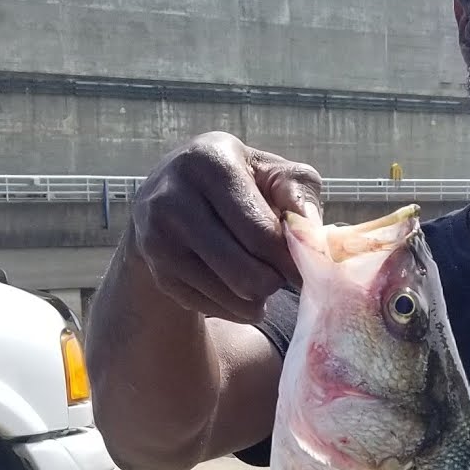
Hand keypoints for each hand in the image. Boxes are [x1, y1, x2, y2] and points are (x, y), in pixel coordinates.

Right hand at [128, 131, 322, 323]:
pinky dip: (235, 306)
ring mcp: (158, 237)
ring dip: (258, 298)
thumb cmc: (240, 181)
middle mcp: (173, 198)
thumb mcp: (272, 172)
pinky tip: (239, 287)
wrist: (173, 191)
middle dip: (276, 281)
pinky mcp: (155, 269)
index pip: (261, 232)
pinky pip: (210, 306)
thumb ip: (298, 196)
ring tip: (264, 280)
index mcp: (210, 162)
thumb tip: (313, 236)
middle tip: (284, 274)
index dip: (291, 259)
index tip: (307, 269)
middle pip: (245, 271)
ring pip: (229, 295)